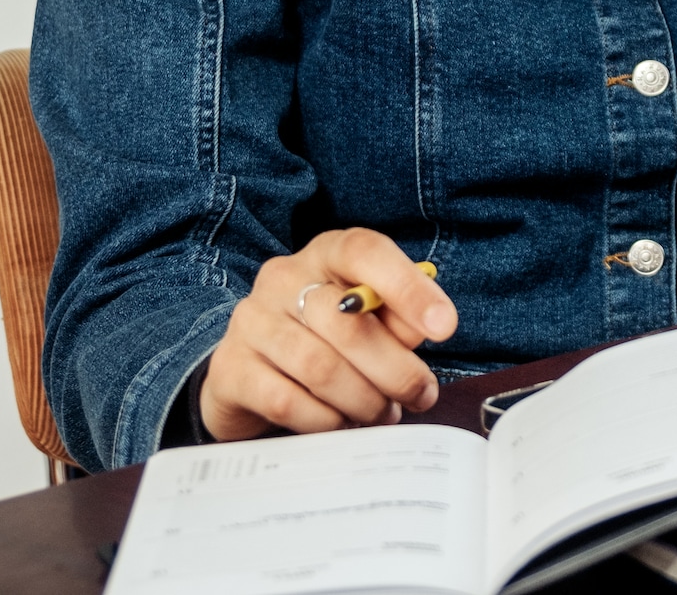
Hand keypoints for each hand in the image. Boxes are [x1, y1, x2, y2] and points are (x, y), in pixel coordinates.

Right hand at [199, 227, 458, 441]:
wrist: (250, 377)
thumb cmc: (326, 341)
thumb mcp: (368, 320)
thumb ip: (399, 319)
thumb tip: (429, 325)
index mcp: (326, 255)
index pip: (364, 252)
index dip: (408, 288)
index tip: (445, 327)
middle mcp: (283, 279)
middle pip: (347, 321)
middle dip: (395, 369)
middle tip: (418, 396)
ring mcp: (251, 323)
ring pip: (320, 366)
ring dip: (364, 400)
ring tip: (382, 414)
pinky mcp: (231, 370)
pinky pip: (287, 401)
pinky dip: (326, 420)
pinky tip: (341, 424)